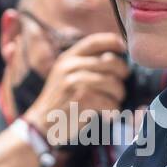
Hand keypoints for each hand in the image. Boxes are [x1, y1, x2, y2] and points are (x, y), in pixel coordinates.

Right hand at [22, 32, 129, 146]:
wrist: (42, 124)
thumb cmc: (61, 101)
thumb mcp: (66, 75)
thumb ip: (86, 65)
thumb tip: (117, 59)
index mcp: (67, 58)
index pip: (94, 41)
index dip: (113, 42)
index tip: (124, 49)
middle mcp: (70, 66)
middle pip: (110, 61)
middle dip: (122, 75)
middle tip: (120, 87)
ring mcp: (74, 82)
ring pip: (113, 83)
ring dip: (119, 95)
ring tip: (114, 103)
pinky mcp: (80, 100)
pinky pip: (109, 101)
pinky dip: (113, 110)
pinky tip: (108, 114)